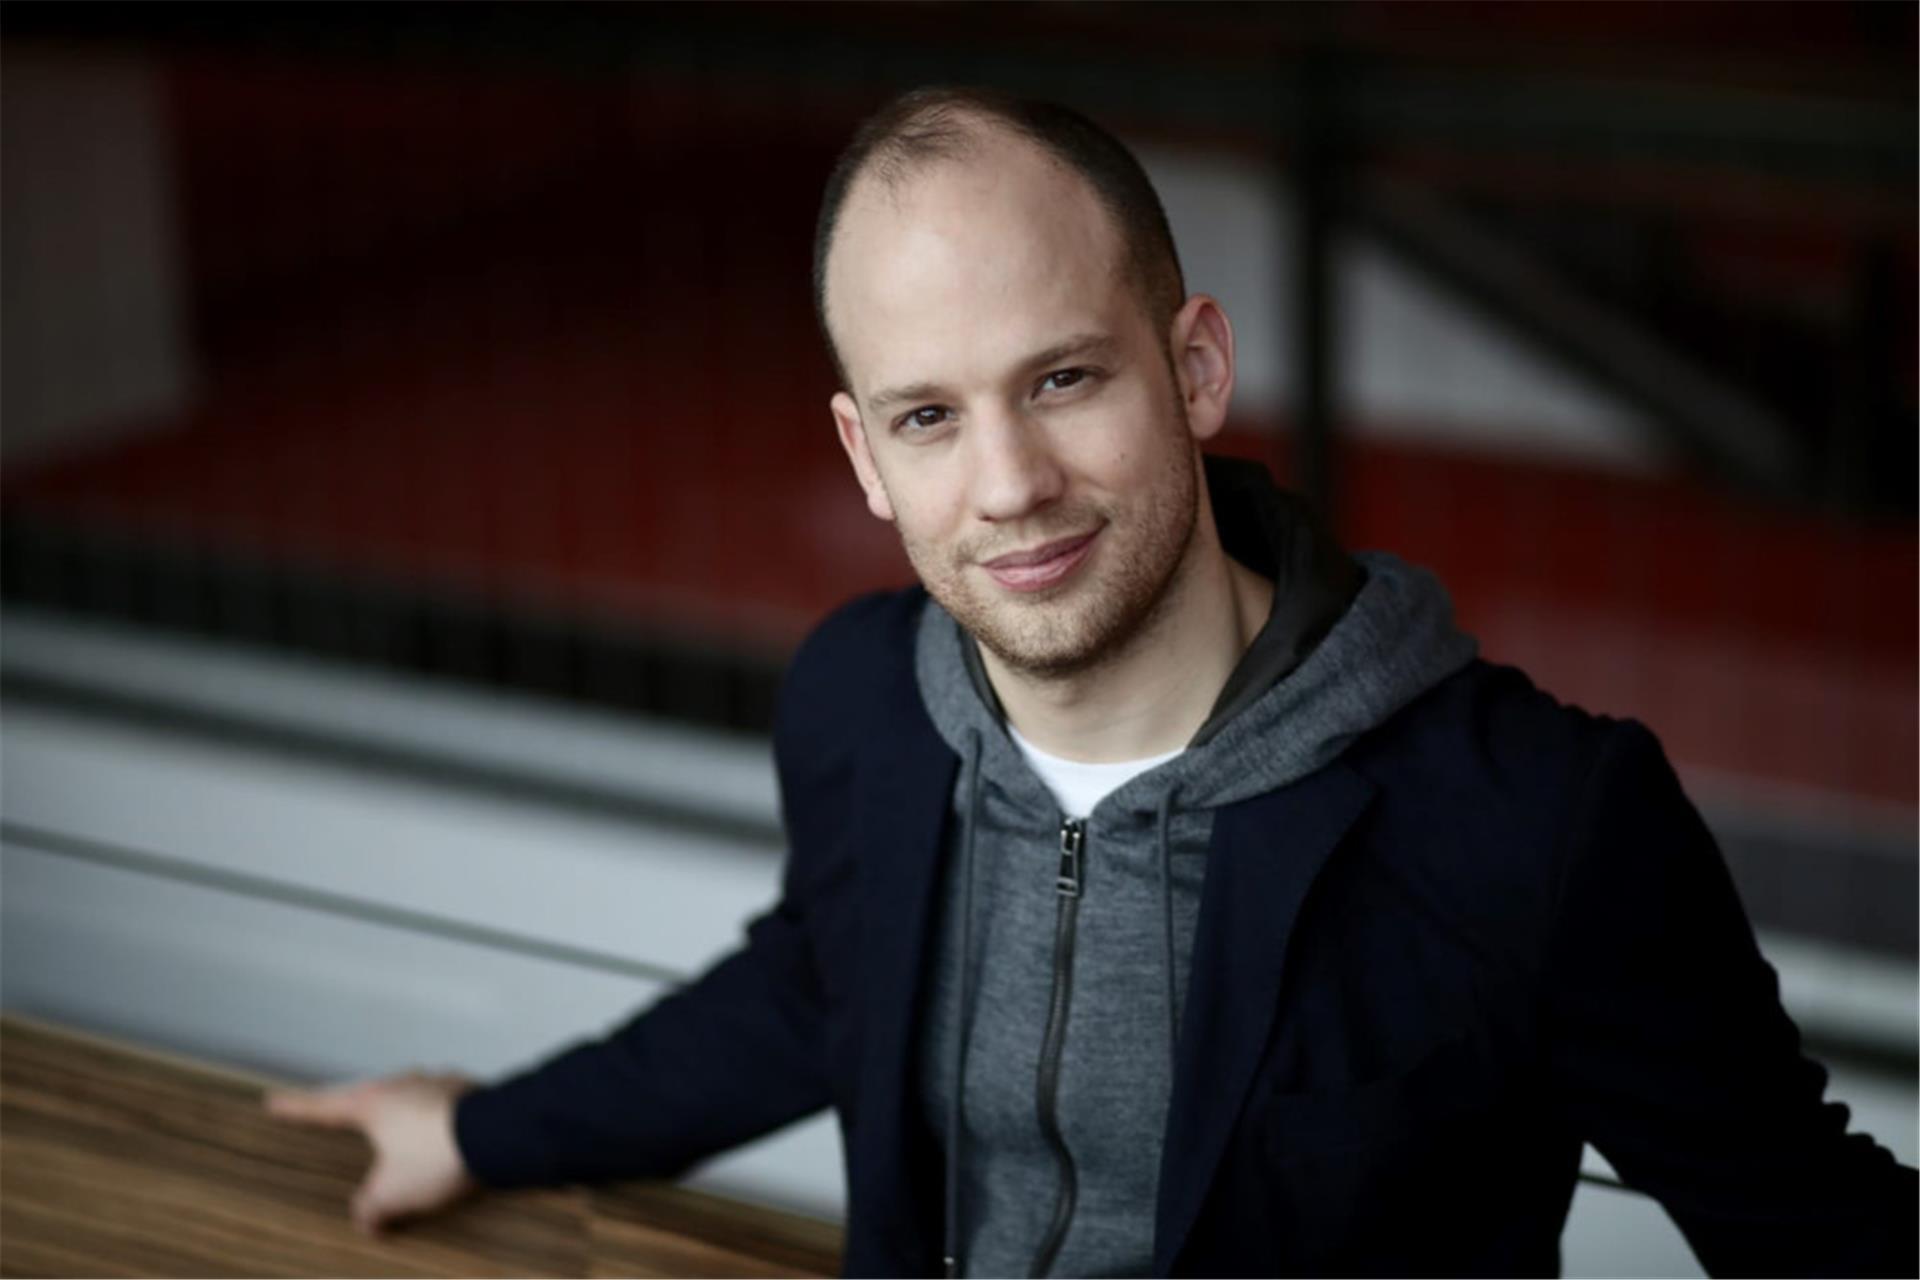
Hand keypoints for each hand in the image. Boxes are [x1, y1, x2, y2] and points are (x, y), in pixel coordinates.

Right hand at [264, 1069, 480, 1233]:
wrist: (501, 1134)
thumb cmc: (436, 1157)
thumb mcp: (392, 1193)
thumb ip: (370, 1207)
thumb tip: (365, 1219)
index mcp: (373, 1102)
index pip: (323, 1106)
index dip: (296, 1108)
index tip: (273, 1102)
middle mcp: (403, 1083)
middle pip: (368, 1096)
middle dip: (354, 1109)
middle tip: (339, 1116)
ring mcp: (439, 1083)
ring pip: (408, 1097)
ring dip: (399, 1114)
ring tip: (394, 1132)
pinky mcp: (470, 1092)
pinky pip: (442, 1107)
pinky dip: (434, 1122)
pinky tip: (440, 1138)